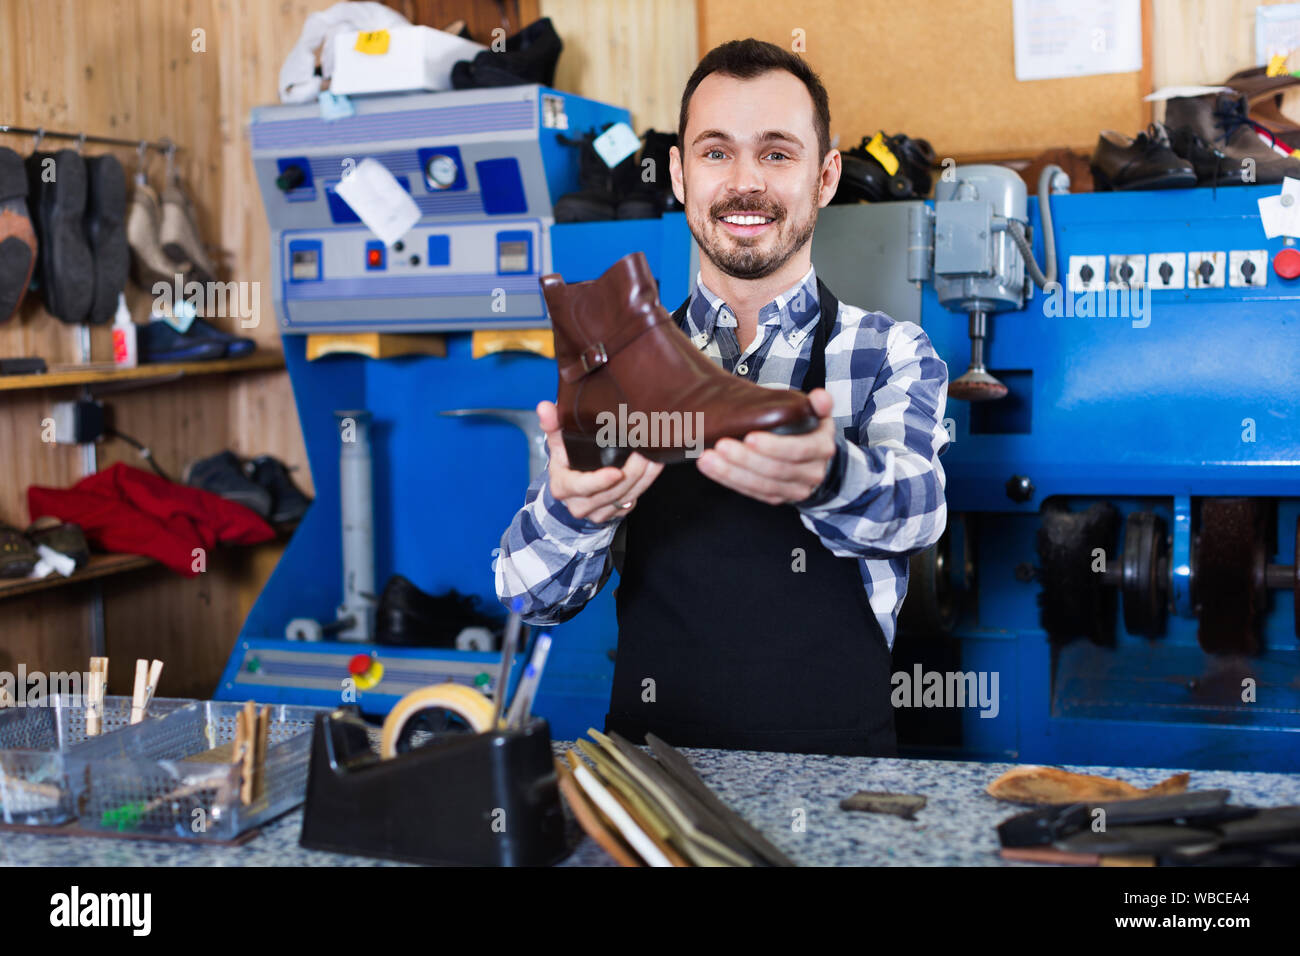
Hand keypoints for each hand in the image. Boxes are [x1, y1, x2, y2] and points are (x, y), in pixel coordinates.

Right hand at [538, 401, 663, 523]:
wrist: (571, 486)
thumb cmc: (566, 460)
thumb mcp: (557, 441)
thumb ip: (552, 424)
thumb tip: (545, 407)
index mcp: (563, 487)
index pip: (582, 487)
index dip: (600, 481)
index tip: (617, 471)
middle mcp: (579, 505)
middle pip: (610, 492)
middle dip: (632, 472)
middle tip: (646, 450)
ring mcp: (597, 513)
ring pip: (625, 497)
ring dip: (644, 477)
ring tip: (655, 455)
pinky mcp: (613, 515)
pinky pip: (632, 501)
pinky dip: (645, 484)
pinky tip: (653, 467)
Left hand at [695, 388, 836, 504]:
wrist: (812, 456)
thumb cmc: (807, 429)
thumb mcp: (816, 413)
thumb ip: (819, 404)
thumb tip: (820, 396)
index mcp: (821, 448)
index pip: (798, 451)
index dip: (774, 447)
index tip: (749, 437)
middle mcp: (811, 473)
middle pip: (775, 470)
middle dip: (745, 459)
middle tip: (721, 445)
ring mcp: (794, 489)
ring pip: (761, 485)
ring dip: (731, 472)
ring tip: (708, 458)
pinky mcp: (777, 497)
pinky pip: (752, 492)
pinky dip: (729, 480)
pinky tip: (711, 468)